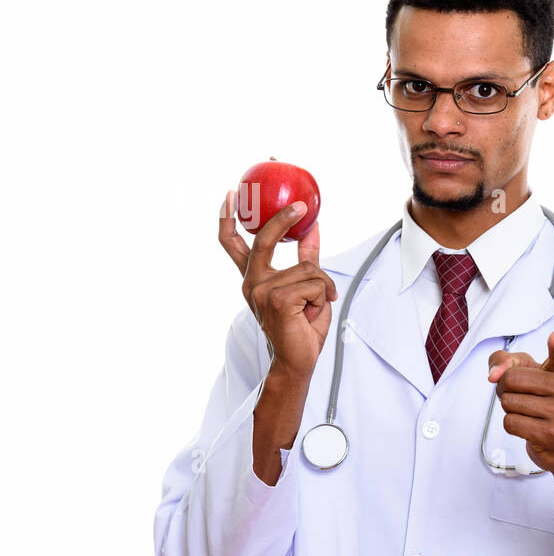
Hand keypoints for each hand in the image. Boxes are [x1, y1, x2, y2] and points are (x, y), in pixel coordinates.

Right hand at [218, 188, 337, 381]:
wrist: (297, 360)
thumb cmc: (300, 327)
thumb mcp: (305, 286)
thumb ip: (305, 257)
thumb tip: (313, 227)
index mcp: (253, 278)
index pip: (232, 244)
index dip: (228, 218)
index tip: (230, 195)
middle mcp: (251, 282)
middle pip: (265, 238)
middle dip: (283, 219)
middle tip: (301, 207)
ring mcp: (261, 290)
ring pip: (307, 268)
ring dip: (322, 286)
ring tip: (315, 306)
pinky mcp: (277, 299)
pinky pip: (314, 282)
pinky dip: (323, 296)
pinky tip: (313, 313)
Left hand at [487, 330, 553, 478]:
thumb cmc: (547, 399)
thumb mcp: (531, 372)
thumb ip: (506, 361)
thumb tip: (493, 375)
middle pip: (511, 379)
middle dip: (505, 387)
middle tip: (522, 394)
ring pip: (509, 402)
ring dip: (510, 407)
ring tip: (528, 410)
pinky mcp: (551, 435)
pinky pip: (510, 422)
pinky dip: (512, 423)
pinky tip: (529, 424)